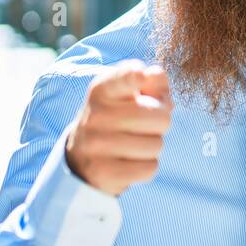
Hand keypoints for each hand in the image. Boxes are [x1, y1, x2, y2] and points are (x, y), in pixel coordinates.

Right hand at [65, 61, 171, 195]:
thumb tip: (156, 75)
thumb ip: (151, 82)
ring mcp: (96, 145)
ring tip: (135, 143)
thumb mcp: (130, 95)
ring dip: (153, 146)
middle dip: (162, 123)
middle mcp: (95, 115)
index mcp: (102, 90)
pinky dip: (146, 166)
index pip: (125, 77)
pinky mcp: (103, 172)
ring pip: (156, 145)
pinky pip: (149, 168)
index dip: (135, 76)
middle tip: (147, 125)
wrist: (83, 159)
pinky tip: (130, 161)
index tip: (140, 74)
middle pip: (159, 116)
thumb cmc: (118, 119)